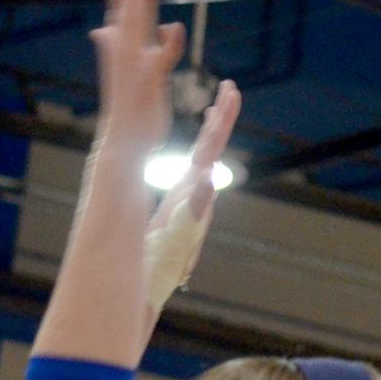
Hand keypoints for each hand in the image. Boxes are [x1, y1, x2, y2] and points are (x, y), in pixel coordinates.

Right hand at [91, 0, 185, 147]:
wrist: (124, 143)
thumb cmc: (129, 108)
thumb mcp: (121, 72)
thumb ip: (115, 46)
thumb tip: (103, 29)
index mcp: (121, 44)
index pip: (121, 0)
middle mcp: (124, 50)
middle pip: (127, 4)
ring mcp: (134, 67)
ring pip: (137, 25)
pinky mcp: (148, 86)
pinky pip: (158, 62)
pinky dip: (166, 46)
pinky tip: (174, 28)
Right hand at [143, 79, 242, 309]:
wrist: (150, 291)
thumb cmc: (163, 267)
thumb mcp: (180, 233)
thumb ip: (195, 206)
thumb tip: (209, 175)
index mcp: (194, 191)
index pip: (212, 147)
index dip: (222, 119)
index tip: (230, 90)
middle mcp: (194, 194)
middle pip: (212, 148)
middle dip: (221, 117)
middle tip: (230, 88)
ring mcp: (186, 203)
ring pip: (202, 161)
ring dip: (209, 135)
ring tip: (214, 112)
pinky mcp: (174, 213)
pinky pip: (186, 177)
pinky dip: (191, 159)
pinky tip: (193, 158)